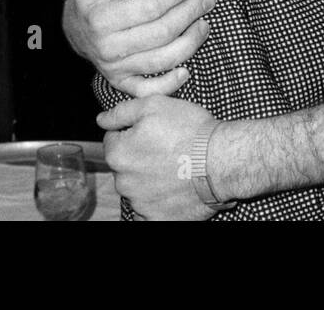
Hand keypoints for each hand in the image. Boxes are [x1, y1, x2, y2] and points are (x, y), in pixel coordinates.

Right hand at [63, 0, 212, 96]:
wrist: (76, 27)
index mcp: (101, 19)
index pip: (150, 7)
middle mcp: (107, 48)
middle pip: (161, 33)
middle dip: (190, 14)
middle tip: (206, 0)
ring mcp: (114, 68)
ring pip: (161, 60)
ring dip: (190, 43)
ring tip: (204, 24)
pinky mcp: (121, 82)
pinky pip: (148, 90)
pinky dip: (170, 84)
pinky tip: (187, 70)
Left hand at [98, 95, 218, 219]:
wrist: (221, 160)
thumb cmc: (189, 130)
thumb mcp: (153, 105)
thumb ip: (121, 112)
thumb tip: (101, 120)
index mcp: (118, 154)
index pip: (113, 140)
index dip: (132, 132)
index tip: (153, 131)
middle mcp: (123, 182)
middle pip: (125, 165)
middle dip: (139, 156)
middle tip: (167, 147)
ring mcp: (140, 203)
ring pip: (137, 187)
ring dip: (150, 178)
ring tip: (176, 167)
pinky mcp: (158, 218)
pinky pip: (150, 209)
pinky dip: (159, 200)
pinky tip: (174, 188)